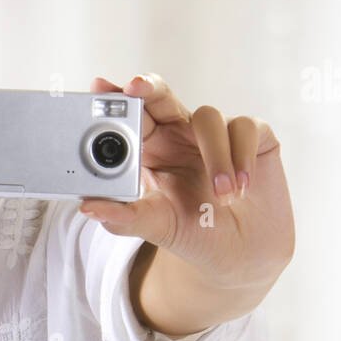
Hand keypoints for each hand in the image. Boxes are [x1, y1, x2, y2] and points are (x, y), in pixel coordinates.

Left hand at [79, 74, 294, 288]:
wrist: (240, 254)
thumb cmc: (193, 232)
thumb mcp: (156, 227)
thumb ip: (124, 217)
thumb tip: (87, 208)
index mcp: (150, 148)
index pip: (130, 115)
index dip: (115, 97)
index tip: (100, 86)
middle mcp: (179, 133)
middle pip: (161, 95)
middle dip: (149, 87)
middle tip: (136, 86)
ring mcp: (215, 132)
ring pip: (207, 117)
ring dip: (214, 155)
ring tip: (222, 196)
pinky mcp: (252, 136)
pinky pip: (245, 128)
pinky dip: (241, 158)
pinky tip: (241, 189)